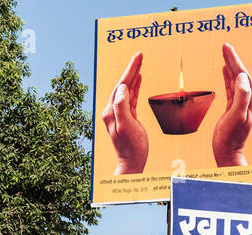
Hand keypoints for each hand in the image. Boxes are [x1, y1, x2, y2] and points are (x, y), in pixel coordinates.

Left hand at [102, 52, 147, 174]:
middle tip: (139, 55)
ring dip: (133, 75)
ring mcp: (120, 113)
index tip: (138, 58)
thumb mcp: (126, 126)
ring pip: (127, 89)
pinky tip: (139, 79)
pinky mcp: (128, 117)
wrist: (132, 163)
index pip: (120, 85)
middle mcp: (113, 109)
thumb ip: (121, 106)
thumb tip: (122, 88)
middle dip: (131, 69)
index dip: (130, 70)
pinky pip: (131, 97)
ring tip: (140, 62)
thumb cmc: (131, 148)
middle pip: (123, 83)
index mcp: (111, 110)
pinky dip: (135, 87)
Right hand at [213, 43, 251, 166]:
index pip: (244, 75)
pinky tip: (226, 70)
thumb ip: (241, 96)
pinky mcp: (235, 108)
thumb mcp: (236, 115)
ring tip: (224, 53)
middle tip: (225, 46)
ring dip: (231, 66)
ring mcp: (243, 104)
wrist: (227, 152)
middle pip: (242, 74)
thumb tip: (243, 77)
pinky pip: (232, 88)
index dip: (235, 60)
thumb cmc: (230, 137)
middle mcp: (250, 100)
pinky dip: (229, 77)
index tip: (227, 47)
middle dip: (233, 59)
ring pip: (237, 80)